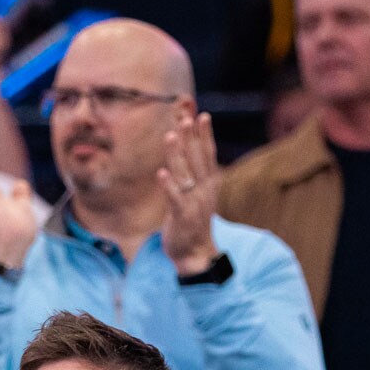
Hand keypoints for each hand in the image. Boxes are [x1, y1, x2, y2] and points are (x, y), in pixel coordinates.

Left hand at [160, 111, 221, 276]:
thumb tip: (187, 151)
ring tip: (170, 135)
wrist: (196, 254)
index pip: (207, 154)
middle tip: (186, 118)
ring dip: (177, 154)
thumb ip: (192, 174)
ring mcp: (194, 203)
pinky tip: (161, 173)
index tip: (202, 115)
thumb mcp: (197, 195)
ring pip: (185, 174)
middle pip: (198, 159)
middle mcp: (204, 190)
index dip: (205, 135)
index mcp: (209, 184)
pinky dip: (168, 186)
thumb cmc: (193, 221)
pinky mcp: (182, 216)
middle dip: (192, 138)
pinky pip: (174, 198)